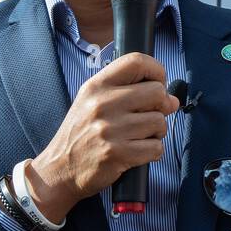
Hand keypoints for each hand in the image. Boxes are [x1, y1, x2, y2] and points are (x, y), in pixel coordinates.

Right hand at [25, 52, 179, 222]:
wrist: (58, 169)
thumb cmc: (81, 135)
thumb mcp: (92, 102)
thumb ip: (129, 93)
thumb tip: (172, 99)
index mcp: (96, 86)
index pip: (136, 61)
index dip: (157, 70)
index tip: (159, 83)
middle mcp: (102, 104)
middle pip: (157, 92)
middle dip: (162, 106)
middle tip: (150, 117)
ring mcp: (109, 129)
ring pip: (159, 121)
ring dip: (157, 132)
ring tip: (139, 137)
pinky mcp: (117, 153)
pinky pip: (156, 147)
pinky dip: (153, 152)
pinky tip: (138, 152)